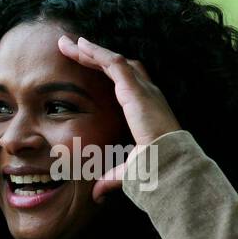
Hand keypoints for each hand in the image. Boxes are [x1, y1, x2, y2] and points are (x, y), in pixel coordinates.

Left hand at [57, 35, 180, 201]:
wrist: (169, 166)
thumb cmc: (155, 169)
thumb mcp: (127, 170)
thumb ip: (111, 178)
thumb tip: (96, 196)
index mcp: (144, 108)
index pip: (122, 82)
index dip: (103, 71)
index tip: (83, 65)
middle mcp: (146, 94)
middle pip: (116, 66)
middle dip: (92, 55)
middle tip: (69, 46)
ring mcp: (143, 90)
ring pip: (113, 61)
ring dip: (89, 50)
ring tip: (68, 42)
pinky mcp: (136, 91)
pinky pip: (113, 64)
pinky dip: (97, 53)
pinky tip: (80, 46)